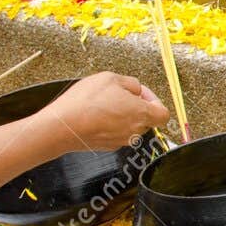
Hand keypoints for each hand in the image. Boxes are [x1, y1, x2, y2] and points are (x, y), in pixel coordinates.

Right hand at [37, 72, 168, 152]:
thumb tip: (136, 90)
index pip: (163, 114)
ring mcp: (121, 141)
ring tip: (103, 104)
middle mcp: (135, 131)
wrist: (62, 126)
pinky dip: (110, 125)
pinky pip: (116, 133)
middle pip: (146, 119)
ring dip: (122, 115)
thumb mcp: (111, 79)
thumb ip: (131, 84)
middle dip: (136, 106)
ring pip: (130, 126)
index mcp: (142, 114)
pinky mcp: (107, 146)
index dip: (154, 101)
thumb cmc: (87, 102)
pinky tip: (95, 115)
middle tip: (118, 95)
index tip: (141, 94)